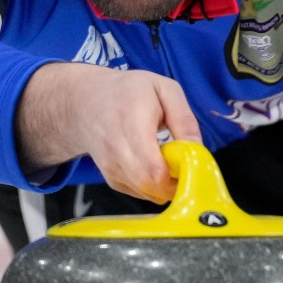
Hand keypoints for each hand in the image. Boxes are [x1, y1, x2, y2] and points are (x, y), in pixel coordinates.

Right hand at [15, 62, 202, 202]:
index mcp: (132, 121)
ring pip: (146, 192)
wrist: (86, 102)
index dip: (176, 173)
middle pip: (150, 184)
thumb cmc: (128, 92)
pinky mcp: (111, 179)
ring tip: (169, 161)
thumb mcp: (163, 89)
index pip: (152, 166)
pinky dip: (154, 186)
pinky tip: (154, 165)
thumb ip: (184, 118)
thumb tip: (197, 149)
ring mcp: (110, 166)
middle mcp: (116, 148)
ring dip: (166, 185)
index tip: (189, 164)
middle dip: (175, 182)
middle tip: (184, 166)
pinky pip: (139, 193)